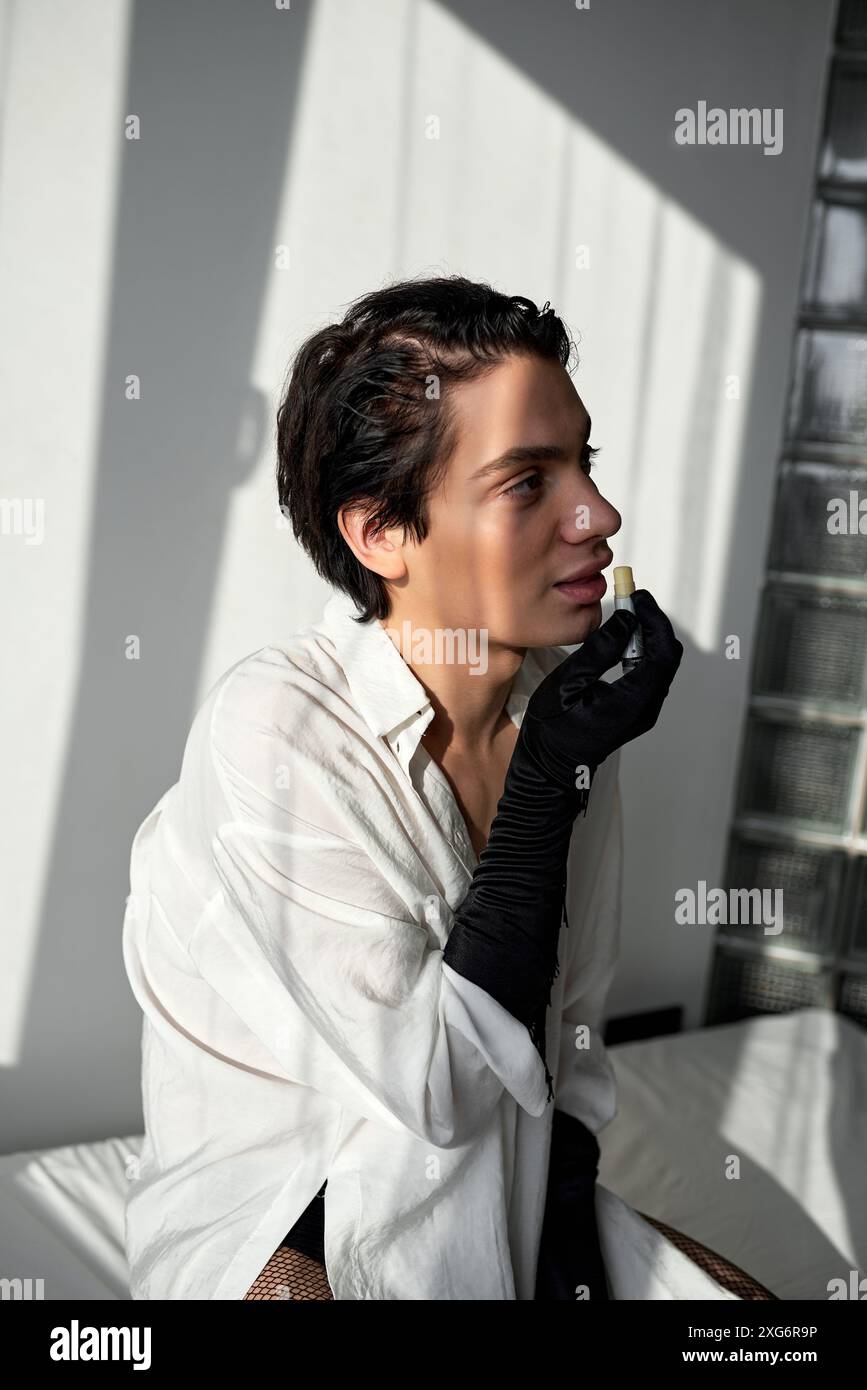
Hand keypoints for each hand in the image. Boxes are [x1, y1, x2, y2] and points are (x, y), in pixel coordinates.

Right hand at [516, 589, 682, 793]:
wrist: (550, 767)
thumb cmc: (551, 731)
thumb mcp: (567, 684)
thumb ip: (599, 651)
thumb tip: (625, 619)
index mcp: (633, 701)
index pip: (663, 652)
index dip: (654, 619)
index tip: (636, 597)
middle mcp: (647, 707)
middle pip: (666, 655)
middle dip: (651, 623)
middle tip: (628, 601)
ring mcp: (644, 711)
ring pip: (659, 663)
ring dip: (645, 636)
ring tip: (621, 616)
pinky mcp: (636, 710)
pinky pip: (649, 673)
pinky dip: (639, 651)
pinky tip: (618, 641)